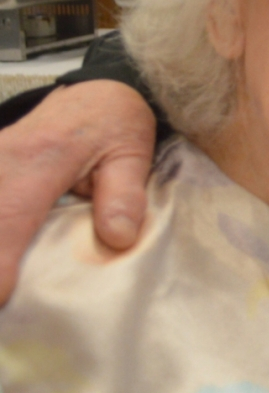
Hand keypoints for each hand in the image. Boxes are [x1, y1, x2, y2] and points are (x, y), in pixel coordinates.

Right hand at [0, 81, 156, 302]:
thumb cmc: (112, 123)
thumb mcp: (131, 153)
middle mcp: (0, 160)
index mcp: (39, 159)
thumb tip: (119, 238)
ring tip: (3, 291)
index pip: (10, 216)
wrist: (93, 91)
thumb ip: (123, 196)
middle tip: (2, 301)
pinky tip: (3, 269)